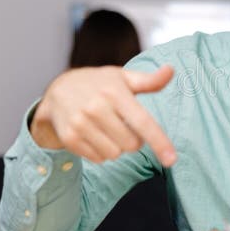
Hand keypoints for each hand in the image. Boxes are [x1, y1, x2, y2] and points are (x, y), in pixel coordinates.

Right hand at [30, 65, 176, 165]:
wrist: (58, 91)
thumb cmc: (99, 84)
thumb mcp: (123, 78)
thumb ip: (149, 80)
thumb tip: (171, 70)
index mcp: (115, 93)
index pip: (142, 122)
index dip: (159, 142)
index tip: (171, 160)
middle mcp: (96, 108)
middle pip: (131, 145)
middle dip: (133, 140)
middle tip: (123, 125)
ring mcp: (80, 124)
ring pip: (115, 154)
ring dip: (117, 147)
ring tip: (107, 129)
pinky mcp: (69, 138)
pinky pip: (98, 159)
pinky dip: (101, 152)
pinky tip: (94, 135)